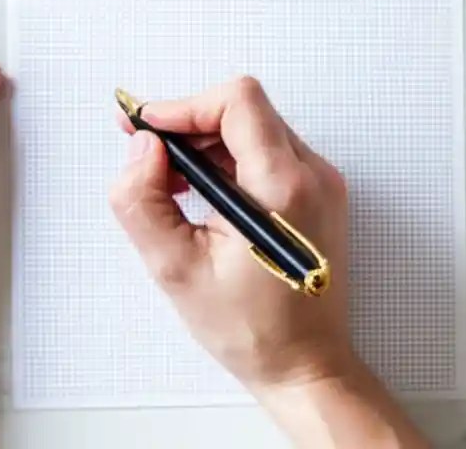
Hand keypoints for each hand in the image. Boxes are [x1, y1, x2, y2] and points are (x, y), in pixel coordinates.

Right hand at [110, 78, 428, 447]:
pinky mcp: (320, 196)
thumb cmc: (251, 329)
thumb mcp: (175, 268)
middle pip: (246, 111)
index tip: (145, 128)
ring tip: (171, 186)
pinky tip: (203, 198)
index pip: (237, 101)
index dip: (184, 106)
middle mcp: (313, 175)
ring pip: (257, 130)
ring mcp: (323, 184)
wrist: (306, 364)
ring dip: (209, 145)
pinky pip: (271, 154)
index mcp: (283, 186)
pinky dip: (232, 162)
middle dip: (190, 125)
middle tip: (145, 156)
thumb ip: (144, 200)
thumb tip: (142, 148)